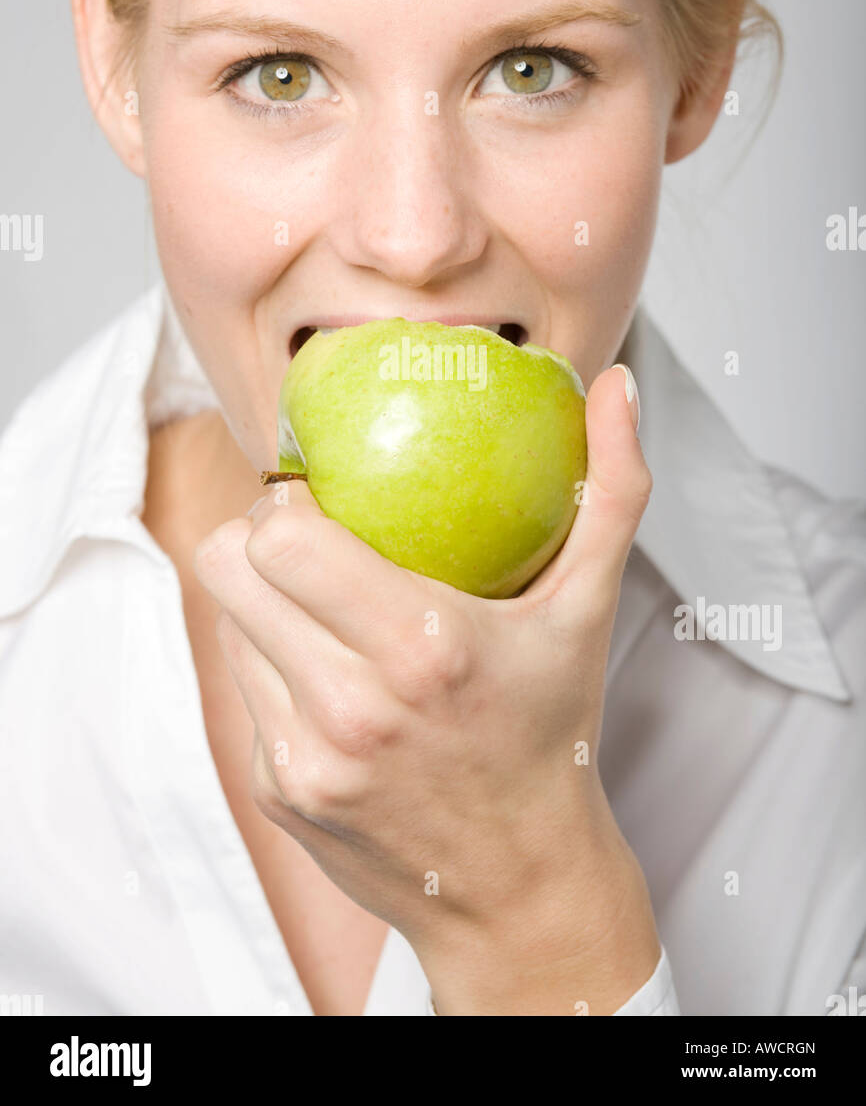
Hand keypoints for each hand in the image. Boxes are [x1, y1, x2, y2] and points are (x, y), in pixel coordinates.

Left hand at [193, 363, 659, 1014]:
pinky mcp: (277, 793)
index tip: (324, 499)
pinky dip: (272, 668)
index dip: (287, 503)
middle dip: (256, 538)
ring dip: (262, 602)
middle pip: (229, 569)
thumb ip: (610, 492)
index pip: (283, 537)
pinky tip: (330, 676)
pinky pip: (244, 690)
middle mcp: (351, 707)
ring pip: (228, 627)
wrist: (520, 890)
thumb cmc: (552, 737)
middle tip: (306, 539)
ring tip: (320, 604)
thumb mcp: (587, 613)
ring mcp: (305, 758)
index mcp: (423, 646)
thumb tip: (620, 387)